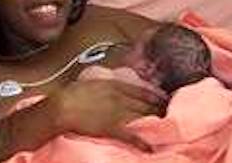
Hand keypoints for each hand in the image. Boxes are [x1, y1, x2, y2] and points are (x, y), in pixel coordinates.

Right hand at [49, 79, 166, 151]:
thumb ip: (106, 85)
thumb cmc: (72, 94)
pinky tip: (149, 149)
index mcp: (115, 85)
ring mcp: (117, 113)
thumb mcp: (91, 83)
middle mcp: (120, 98)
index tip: (165, 99)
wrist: (62, 106)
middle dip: (159, 109)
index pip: (142, 90)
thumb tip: (113, 87)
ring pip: (142, 117)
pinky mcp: (112, 128)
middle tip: (169, 114)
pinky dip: (141, 143)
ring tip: (165, 127)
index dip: (156, 96)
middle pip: (145, 104)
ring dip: (154, 122)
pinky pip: (131, 136)